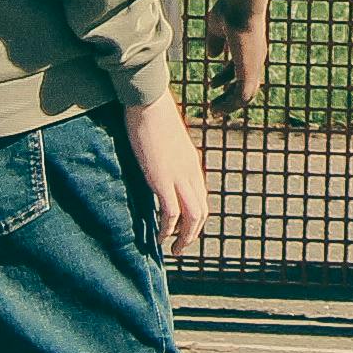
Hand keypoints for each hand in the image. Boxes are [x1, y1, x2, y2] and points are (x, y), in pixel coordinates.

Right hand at [122, 87, 212, 258]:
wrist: (150, 102)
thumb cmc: (154, 117)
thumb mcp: (168, 142)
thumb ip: (169, 157)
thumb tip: (160, 165)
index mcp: (192, 163)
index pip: (201, 197)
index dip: (195, 218)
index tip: (184, 230)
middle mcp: (191, 172)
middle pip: (202, 211)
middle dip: (193, 233)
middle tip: (181, 247)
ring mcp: (179, 175)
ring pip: (193, 216)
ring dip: (185, 237)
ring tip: (175, 250)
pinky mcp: (162, 178)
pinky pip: (171, 212)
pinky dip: (168, 229)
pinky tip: (160, 237)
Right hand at [207, 0, 267, 111]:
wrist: (243, 3)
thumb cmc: (231, 9)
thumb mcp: (218, 27)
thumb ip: (216, 41)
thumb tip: (213, 55)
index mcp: (250, 48)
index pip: (240, 70)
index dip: (225, 79)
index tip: (212, 85)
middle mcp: (255, 59)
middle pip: (245, 85)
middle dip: (228, 97)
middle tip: (213, 107)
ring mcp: (255, 65)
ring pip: (245, 95)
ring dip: (228, 105)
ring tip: (213, 111)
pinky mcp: (250, 70)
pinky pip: (243, 96)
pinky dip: (231, 105)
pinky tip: (217, 107)